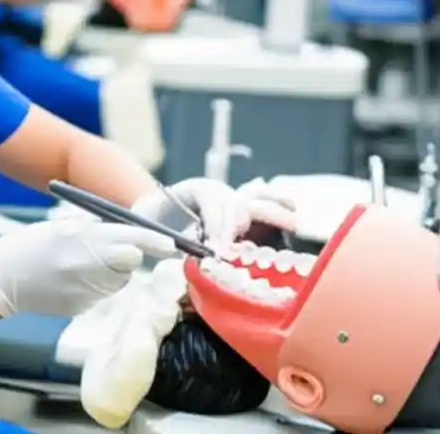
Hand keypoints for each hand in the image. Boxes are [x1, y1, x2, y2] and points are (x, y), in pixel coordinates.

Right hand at [0, 219, 175, 317]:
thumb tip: (135, 236)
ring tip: (81, 265)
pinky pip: (102, 295)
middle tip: (113, 251)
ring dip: (112, 273)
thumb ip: (101, 231)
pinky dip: (95, 287)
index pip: (135, 240)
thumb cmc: (34, 244)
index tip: (171, 244)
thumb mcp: (67, 226)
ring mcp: (85, 290)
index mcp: (86, 239)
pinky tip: (71, 281)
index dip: (156, 242)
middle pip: (131, 262)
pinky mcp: (80, 308)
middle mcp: (89, 266)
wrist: (1, 277)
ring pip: (119, 281)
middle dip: (130, 256)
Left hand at [131, 178, 296, 249]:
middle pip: (235, 202)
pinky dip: (278, 204)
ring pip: (256, 197)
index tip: (216, 250)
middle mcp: (217, 190)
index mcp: (195, 188)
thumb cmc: (149, 218)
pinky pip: (264, 200)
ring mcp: (231, 196)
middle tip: (234, 251)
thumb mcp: (147, 223)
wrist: (153, 208)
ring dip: (272, 212)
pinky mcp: (240, 206)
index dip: (216, 226)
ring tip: (291, 225)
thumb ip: (159, 234)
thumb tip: (177, 248)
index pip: (212, 201)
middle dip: (237, 226)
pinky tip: (293, 212)